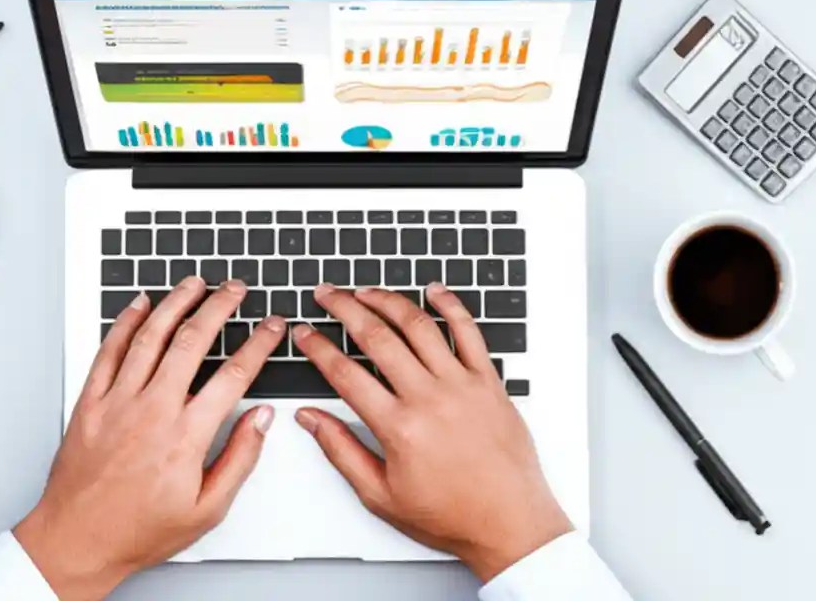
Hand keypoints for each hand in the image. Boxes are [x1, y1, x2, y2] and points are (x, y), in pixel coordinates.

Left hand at [14, 277, 284, 600]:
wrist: (77, 540)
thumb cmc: (138, 530)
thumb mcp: (207, 509)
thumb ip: (240, 459)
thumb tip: (261, 420)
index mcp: (185, 436)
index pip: (233, 375)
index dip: (258, 344)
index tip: (271, 327)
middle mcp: (151, 411)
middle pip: (192, 341)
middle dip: (219, 307)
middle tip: (234, 290)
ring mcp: (117, 402)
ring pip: (150, 337)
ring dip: (175, 303)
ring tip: (193, 283)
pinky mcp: (90, 403)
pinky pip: (108, 351)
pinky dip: (124, 323)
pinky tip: (139, 305)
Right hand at [291, 283, 571, 581]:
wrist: (510, 523)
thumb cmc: (451, 515)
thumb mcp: (381, 494)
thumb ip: (341, 451)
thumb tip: (311, 419)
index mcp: (399, 427)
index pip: (344, 373)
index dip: (317, 347)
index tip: (305, 334)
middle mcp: (430, 398)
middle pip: (377, 337)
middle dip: (344, 309)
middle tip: (326, 295)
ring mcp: (462, 385)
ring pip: (419, 325)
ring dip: (388, 300)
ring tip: (366, 291)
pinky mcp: (489, 382)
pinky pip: (469, 332)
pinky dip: (451, 306)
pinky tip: (434, 291)